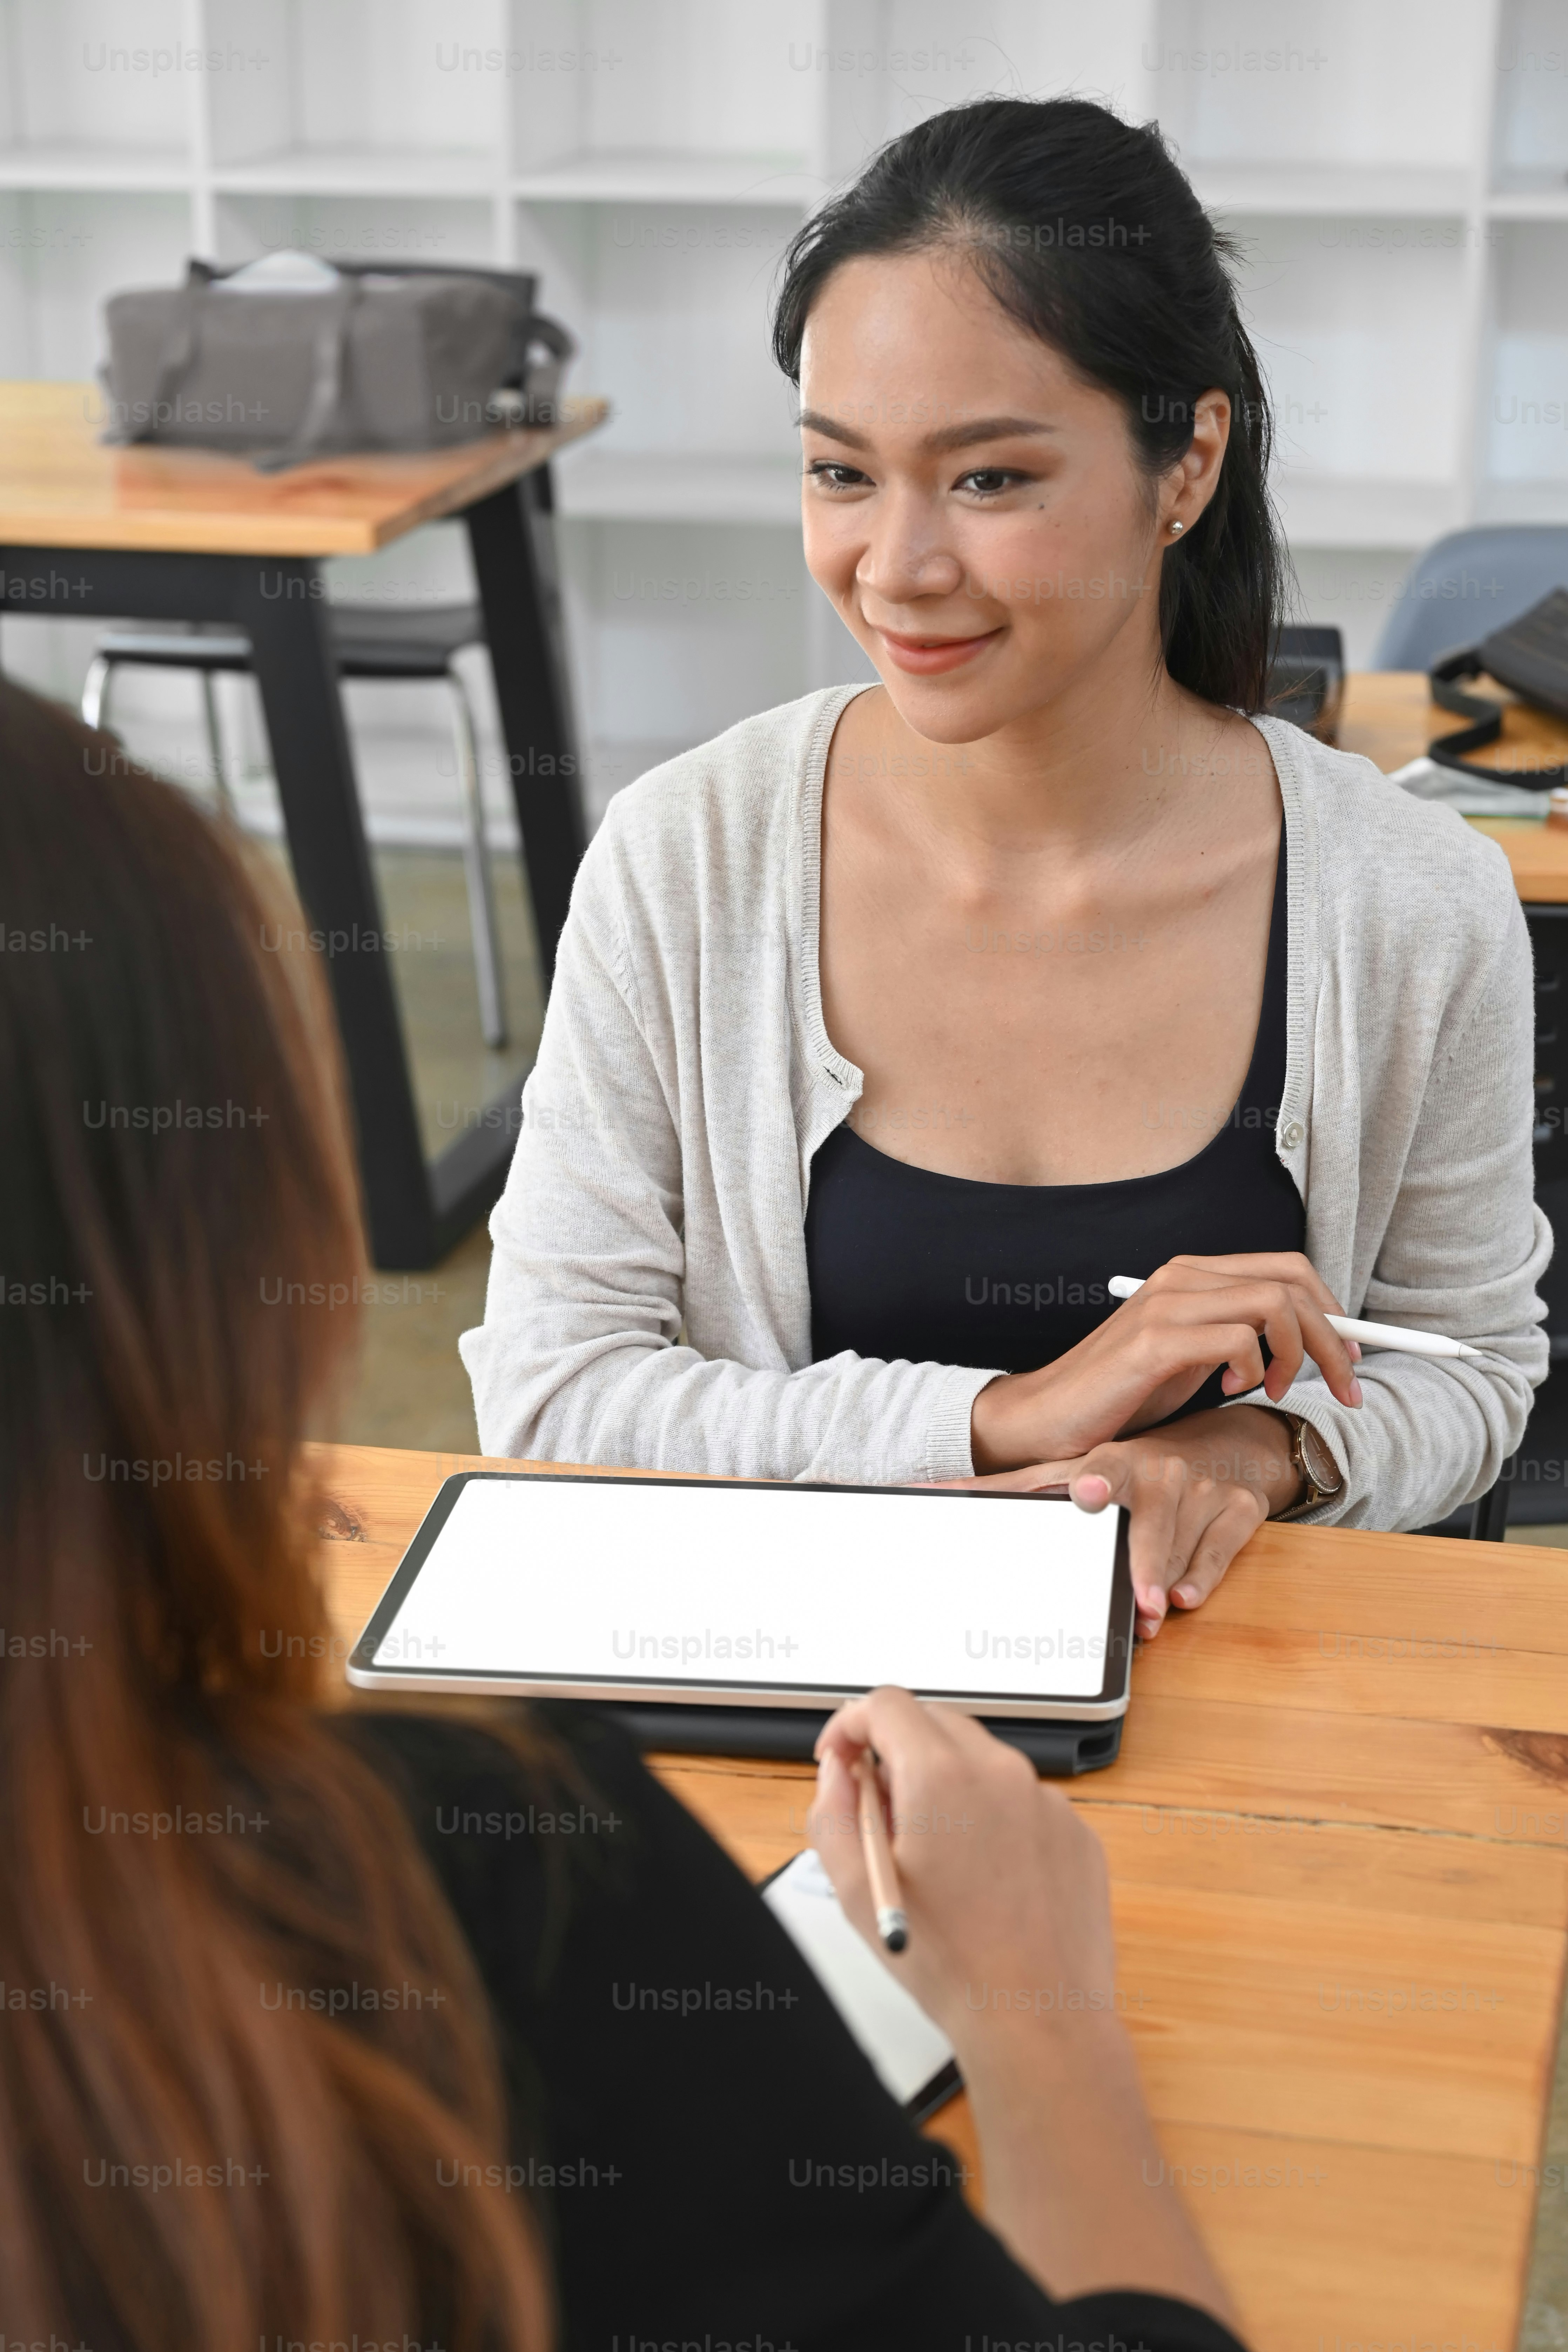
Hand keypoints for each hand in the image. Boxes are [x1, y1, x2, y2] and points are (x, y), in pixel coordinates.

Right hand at [806, 1687, 1238, 2320]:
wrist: (1035, 2019)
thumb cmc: (950, 1963)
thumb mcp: (855, 1888)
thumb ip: (833, 1812)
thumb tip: (837, 1771)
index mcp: (941, 1775)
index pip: (886, 1704)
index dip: (851, 1724)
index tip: (841, 1757)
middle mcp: (1000, 1772)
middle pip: (935, 1723)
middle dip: (898, 1750)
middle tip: (879, 1809)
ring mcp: (1046, 1800)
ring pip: (982, 1762)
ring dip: (948, 1786)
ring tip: (934, 1857)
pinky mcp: (1076, 1832)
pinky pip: (1024, 1801)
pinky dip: (995, 1819)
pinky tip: (983, 1877)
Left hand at [960, 1404, 1304, 1638]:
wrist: (1221, 1447)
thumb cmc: (1129, 1472)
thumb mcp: (1070, 1472)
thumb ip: (1009, 1490)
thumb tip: (929, 1494)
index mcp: (1112, 1462)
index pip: (1100, 1468)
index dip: (1096, 1479)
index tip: (1089, 1491)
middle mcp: (1158, 1470)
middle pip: (1149, 1519)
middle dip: (1142, 1562)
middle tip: (1138, 1604)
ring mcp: (1201, 1489)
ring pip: (1180, 1546)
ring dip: (1163, 1582)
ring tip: (1150, 1611)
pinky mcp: (1239, 1509)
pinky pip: (1221, 1550)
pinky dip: (1204, 1576)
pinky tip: (1186, 1595)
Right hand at [970, 1250, 1361, 1473]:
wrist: (1049, 1417)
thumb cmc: (1122, 1394)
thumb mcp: (1194, 1359)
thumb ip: (1239, 1339)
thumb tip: (1304, 1343)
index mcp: (1193, 1275)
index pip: (1288, 1269)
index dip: (1332, 1312)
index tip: (1350, 1360)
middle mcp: (1181, 1276)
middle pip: (1292, 1282)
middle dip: (1334, 1337)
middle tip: (1345, 1386)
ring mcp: (1167, 1304)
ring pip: (1273, 1303)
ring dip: (1299, 1355)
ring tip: (1278, 1391)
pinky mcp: (1153, 1340)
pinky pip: (1236, 1339)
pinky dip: (1252, 1369)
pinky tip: (1233, 1392)